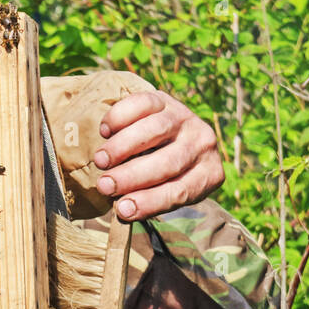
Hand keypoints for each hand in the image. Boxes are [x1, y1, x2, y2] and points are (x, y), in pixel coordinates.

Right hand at [93, 89, 223, 220]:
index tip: (122, 210)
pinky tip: (104, 132)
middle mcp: (203, 143)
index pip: (181, 191)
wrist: (169, 138)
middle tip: (104, 186)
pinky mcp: (165, 98)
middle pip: (168, 163)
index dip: (150, 202)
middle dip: (131, 176)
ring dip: (122, 147)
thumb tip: (122, 209)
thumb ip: (147, 200)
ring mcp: (185, 117)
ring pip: (155, 130)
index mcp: (209, 174)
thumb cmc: (163, 175)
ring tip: (100, 161)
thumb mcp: (165, 191)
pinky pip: (142, 103)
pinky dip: (119, 118)